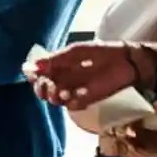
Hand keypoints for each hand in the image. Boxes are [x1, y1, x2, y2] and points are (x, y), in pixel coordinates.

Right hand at [27, 41, 146, 110]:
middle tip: (47, 84)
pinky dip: (70, 100)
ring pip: (54, 99)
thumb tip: (33, 66)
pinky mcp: (85, 101)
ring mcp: (72, 91)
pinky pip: (71, 105)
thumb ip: (56, 59)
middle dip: (41, 88)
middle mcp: (62, 80)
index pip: (38, 73)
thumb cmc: (101, 53)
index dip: (33, 75)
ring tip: (60, 91)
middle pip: (42, 89)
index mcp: (57, 66)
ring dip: (53, 96)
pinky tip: (74, 94)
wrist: (125, 62)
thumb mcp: (76, 51)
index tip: (32, 74)